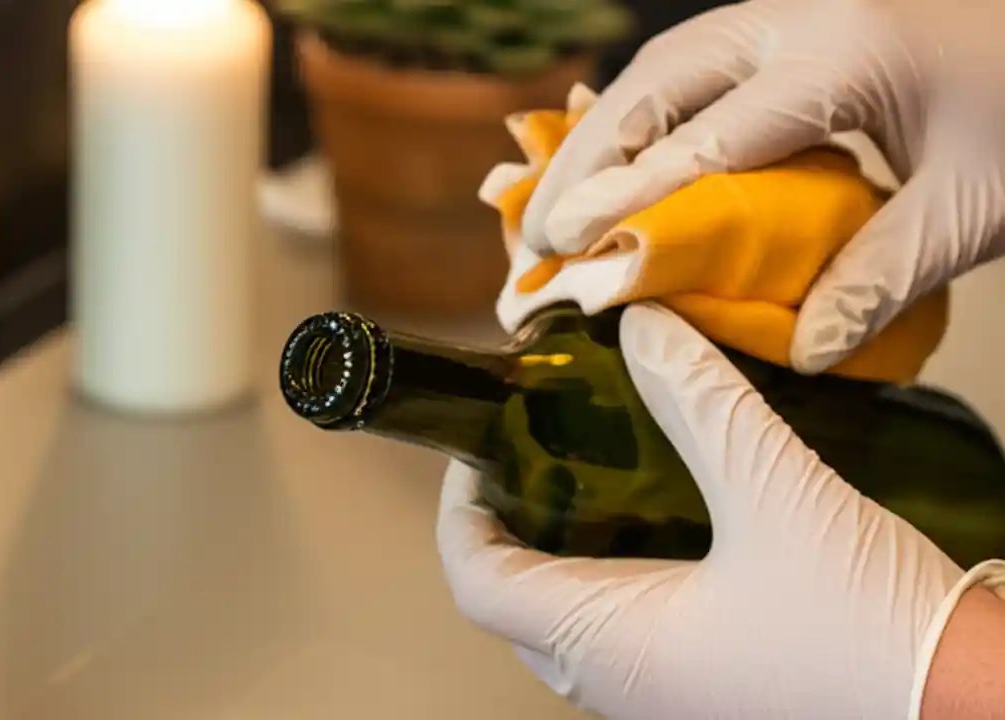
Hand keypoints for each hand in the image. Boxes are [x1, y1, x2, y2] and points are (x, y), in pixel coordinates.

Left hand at [435, 302, 970, 718]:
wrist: (976, 717)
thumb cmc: (877, 634)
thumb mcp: (780, 497)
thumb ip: (704, 407)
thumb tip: (641, 331)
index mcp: (610, 648)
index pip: (476, 581)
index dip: (459, 509)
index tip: (478, 444)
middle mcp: (620, 686)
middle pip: (515, 601)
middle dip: (508, 520)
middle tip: (534, 446)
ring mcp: (663, 699)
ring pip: (570, 621)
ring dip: (561, 548)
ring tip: (591, 468)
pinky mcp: (707, 695)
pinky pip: (625, 637)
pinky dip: (615, 575)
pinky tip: (662, 519)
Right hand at [519, 0, 1004, 373]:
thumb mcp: (974, 204)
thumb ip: (882, 273)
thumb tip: (800, 350)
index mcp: (841, 56)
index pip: (706, 138)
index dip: (627, 195)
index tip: (564, 246)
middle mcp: (798, 17)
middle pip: (656, 83)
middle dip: (585, 157)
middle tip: (534, 231)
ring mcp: (791, 11)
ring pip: (663, 64)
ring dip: (601, 132)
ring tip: (553, 201)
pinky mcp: (793, 22)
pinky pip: (692, 62)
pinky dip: (640, 112)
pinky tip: (613, 155)